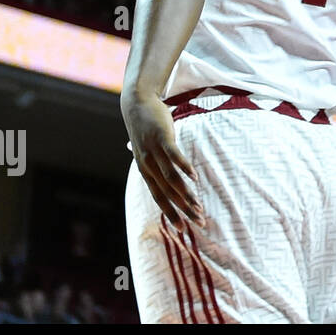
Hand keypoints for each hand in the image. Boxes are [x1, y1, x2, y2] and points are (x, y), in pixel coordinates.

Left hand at [121, 91, 203, 227]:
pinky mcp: (162, 138)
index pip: (159, 199)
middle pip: (167, 194)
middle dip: (183, 210)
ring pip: (171, 179)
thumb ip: (153, 162)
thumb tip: (156, 171)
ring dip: (186, 194)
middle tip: (198, 223)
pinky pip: (174, 156)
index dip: (171, 215)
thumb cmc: (146, 127)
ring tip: (198, 206)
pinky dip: (184, 168)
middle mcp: (148, 166)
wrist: (137, 104)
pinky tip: (194, 177)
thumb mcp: (147, 149)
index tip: (184, 230)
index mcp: (145, 171)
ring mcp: (154, 152)